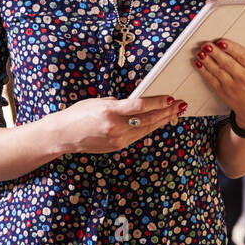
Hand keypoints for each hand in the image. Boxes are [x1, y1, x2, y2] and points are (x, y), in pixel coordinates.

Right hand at [54, 95, 184, 153]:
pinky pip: (138, 135)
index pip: (140, 106)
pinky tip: (159, 122)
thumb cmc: (79, 113)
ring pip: (146, 129)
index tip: (170, 98)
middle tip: (180, 105)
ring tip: (175, 113)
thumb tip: (137, 104)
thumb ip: (119, 103)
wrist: (64, 135)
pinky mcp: (118, 146)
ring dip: (162, 121)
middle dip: (166, 112)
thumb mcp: (99, 101)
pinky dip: (150, 128)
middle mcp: (115, 126)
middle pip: (148, 119)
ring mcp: (117, 139)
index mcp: (109, 111)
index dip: (158, 102)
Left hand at [194, 35, 244, 128]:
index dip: (231, 49)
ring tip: (200, 51)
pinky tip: (198, 63)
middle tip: (206, 44)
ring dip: (207, 61)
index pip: (244, 58)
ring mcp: (233, 87)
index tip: (222, 42)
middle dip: (215, 54)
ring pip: (218, 71)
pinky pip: (211, 80)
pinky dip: (204, 71)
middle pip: (228, 64)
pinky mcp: (223, 92)